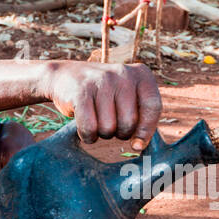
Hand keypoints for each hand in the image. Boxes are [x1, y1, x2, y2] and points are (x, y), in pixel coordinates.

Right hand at [44, 61, 161, 149]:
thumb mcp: (127, 97)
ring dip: (101, 133)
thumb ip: (141, 116)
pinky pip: (89, 127)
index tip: (137, 144)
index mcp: (141, 75)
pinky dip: (87, 135)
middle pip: (129, 122)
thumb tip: (140, 145)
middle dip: (119, 133)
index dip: (146, 130)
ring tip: (96, 120)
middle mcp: (123, 73)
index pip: (153, 107)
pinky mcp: (81, 91)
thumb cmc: (104, 95)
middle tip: (111, 124)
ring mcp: (102, 80)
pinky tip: (85, 128)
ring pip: (108, 128)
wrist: (65, 76)